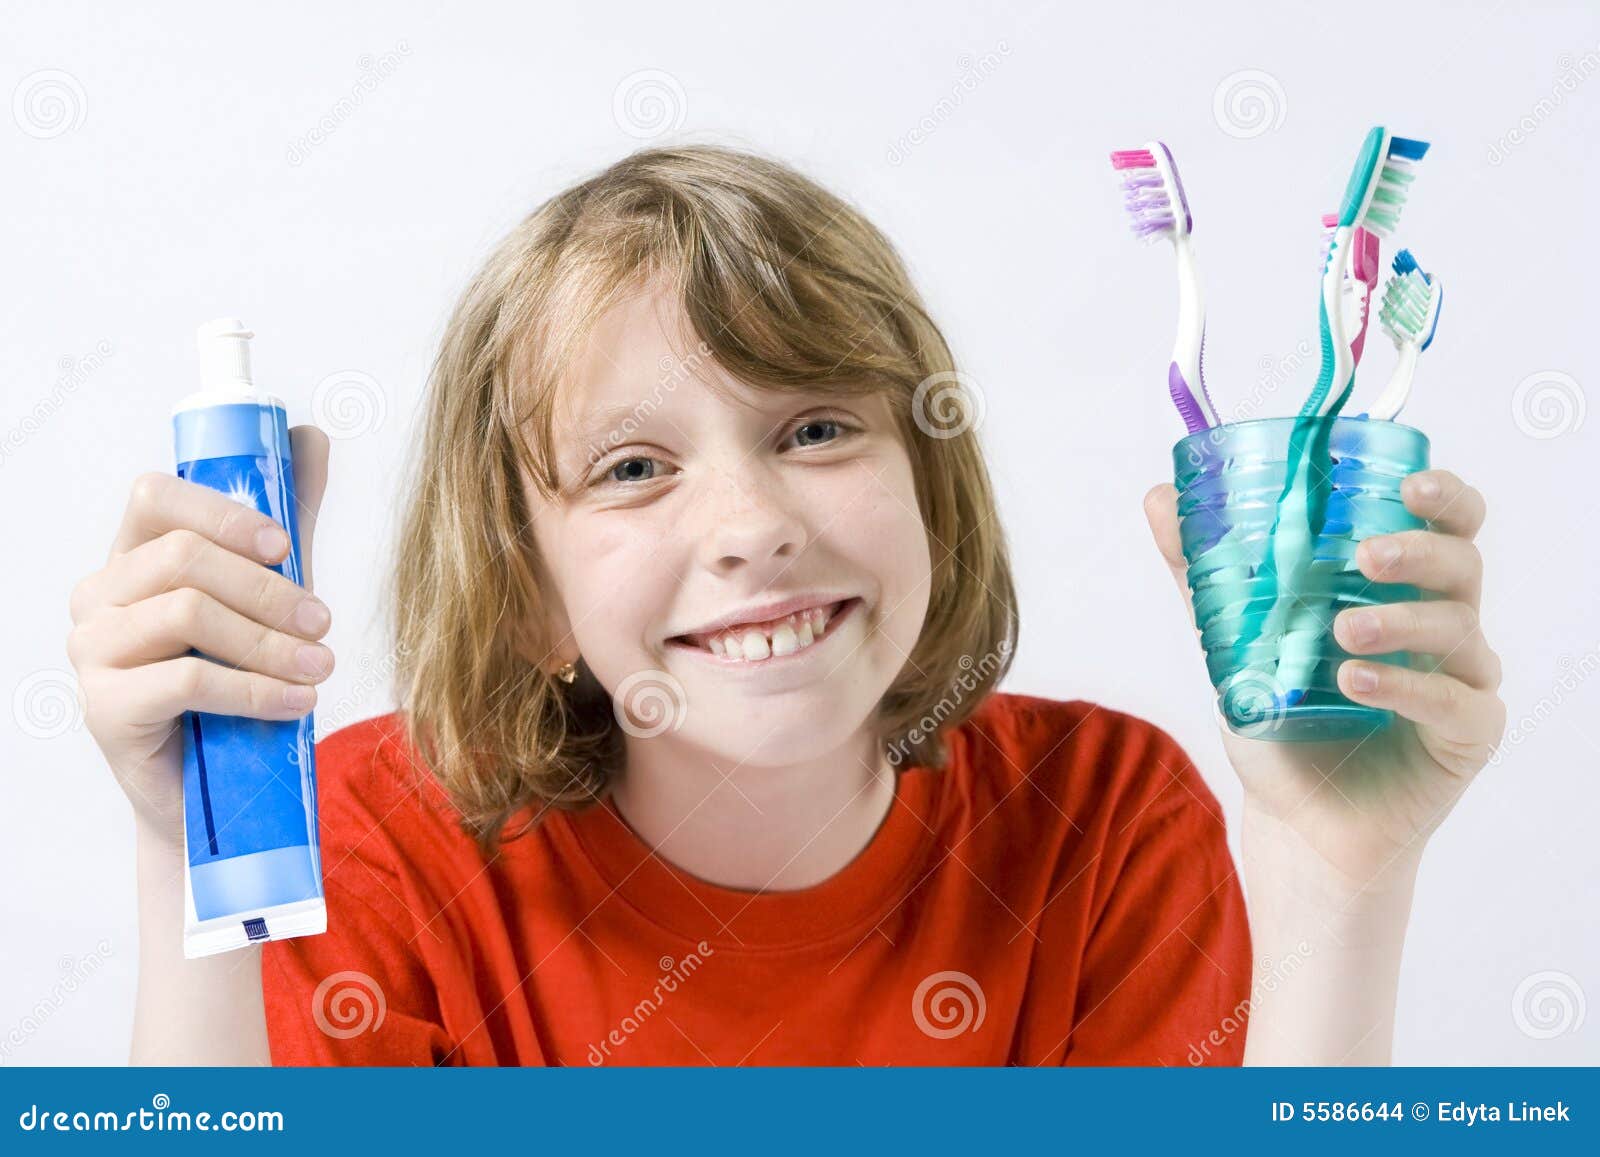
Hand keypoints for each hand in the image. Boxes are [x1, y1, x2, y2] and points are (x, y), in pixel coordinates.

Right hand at [67, 427, 332, 850]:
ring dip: (269, 641)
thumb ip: (286, 518)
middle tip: (323, 622)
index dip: (223, 512)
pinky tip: (297, 701)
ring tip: (321, 667)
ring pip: (187, 614)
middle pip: (183, 558)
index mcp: (131, 556)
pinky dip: (256, 689)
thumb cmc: (236, 679)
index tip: (285, 545)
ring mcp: (91, 651)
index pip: (155, 496)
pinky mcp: (104, 707)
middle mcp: (99, 596)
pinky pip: (189, 679)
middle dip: (268, 588)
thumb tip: (309, 436)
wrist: (209, 790)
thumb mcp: (267, 592)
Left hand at [1143, 469, 1506, 889]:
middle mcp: (1441, 625)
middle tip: (1364, 556)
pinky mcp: (1467, 737)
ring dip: (1399, 620)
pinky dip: (1405, 687)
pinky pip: (1455, 702)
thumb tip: (1158, 497)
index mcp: (1400, 587)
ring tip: (1340, 631)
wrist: (1293, 817)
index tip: (1408, 484)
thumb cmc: (1282, 719)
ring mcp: (1461, 680)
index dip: (1441, 496)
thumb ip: (1204, 570)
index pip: (1445, 524)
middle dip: (1418, 550)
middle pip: (1461, 563)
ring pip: (1457, 627)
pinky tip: (1357, 682)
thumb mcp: (1234, 638)